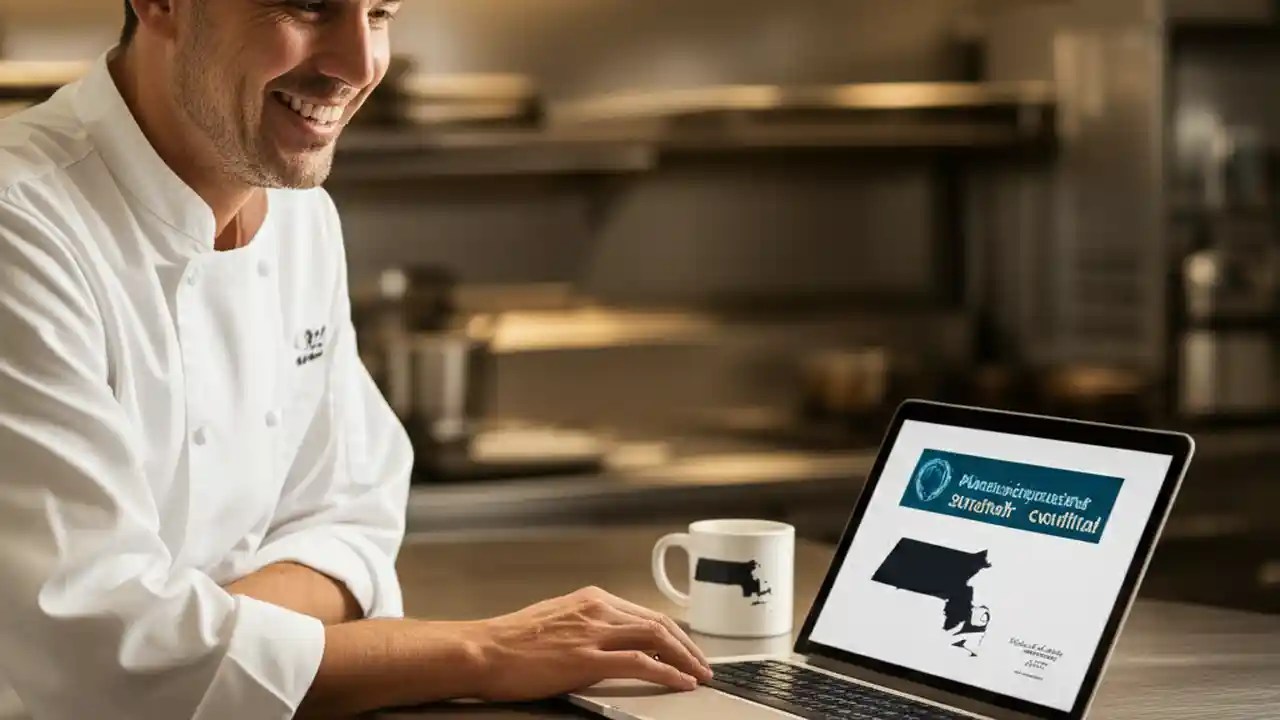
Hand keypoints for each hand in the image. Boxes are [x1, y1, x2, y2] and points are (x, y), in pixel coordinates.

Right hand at [464, 586, 714, 700]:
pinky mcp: (586, 658)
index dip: (673, 633)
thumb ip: (586, 625)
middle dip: (687, 645)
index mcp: (591, 599)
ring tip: (699, 675)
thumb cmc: (511, 641)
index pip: (645, 613)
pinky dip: (667, 672)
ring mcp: (593, 632)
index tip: (686, 648)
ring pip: (656, 638)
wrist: (483, 649)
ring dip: (685, 658)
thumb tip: (608, 641)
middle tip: (703, 664)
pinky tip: (680, 682)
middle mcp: (597, 609)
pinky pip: (639, 662)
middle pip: (658, 623)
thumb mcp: (556, 621)